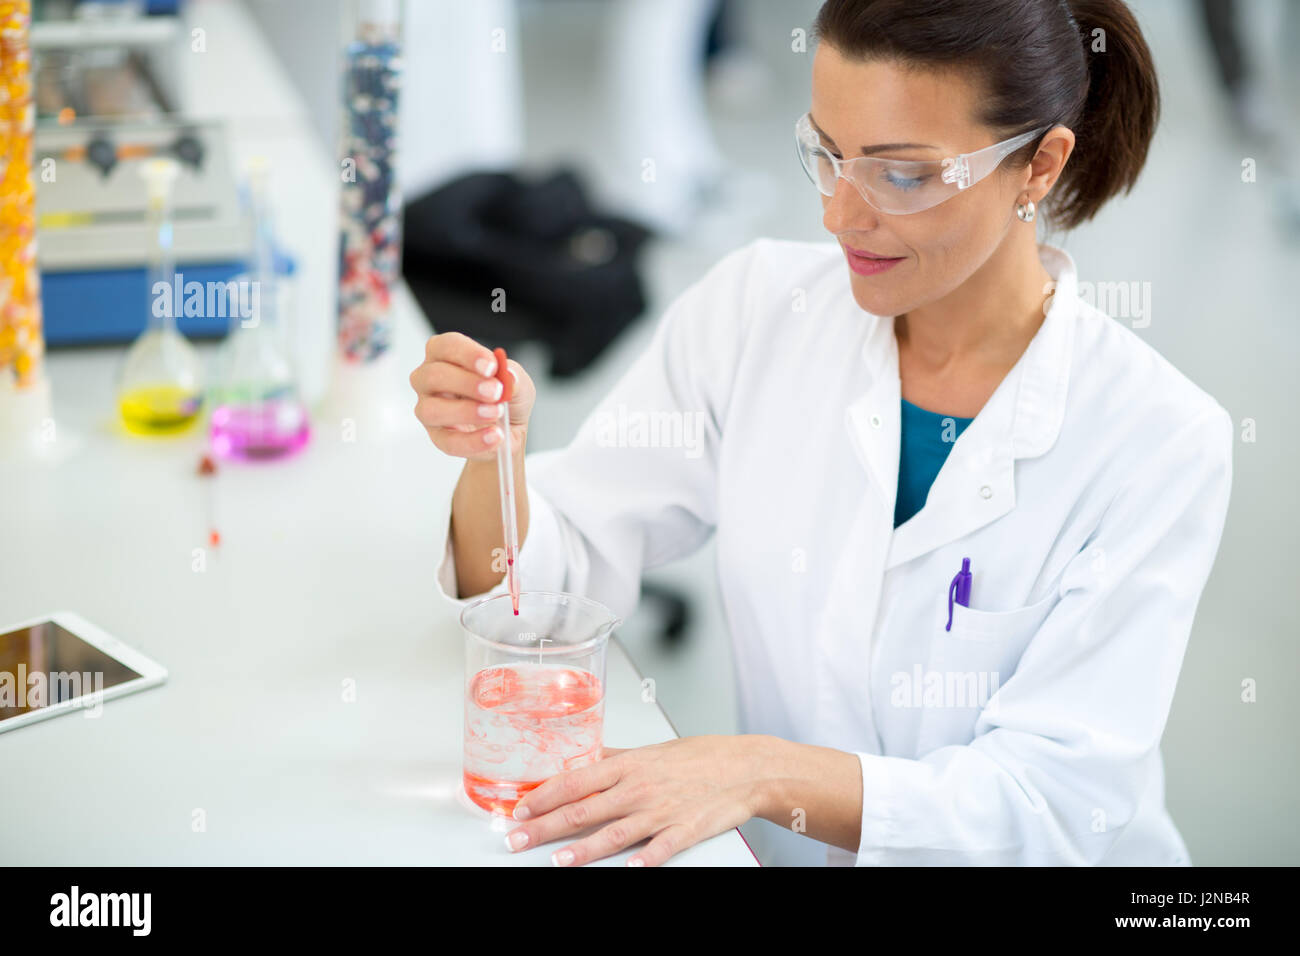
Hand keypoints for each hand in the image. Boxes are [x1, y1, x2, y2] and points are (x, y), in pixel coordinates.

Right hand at [409, 332, 534, 461]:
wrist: (509, 429)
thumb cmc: (504, 396)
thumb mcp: (518, 382)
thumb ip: (514, 377)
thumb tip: (507, 376)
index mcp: (446, 355)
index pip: (445, 346)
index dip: (467, 354)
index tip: (491, 366)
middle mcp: (429, 379)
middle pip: (433, 375)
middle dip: (466, 383)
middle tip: (495, 392)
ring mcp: (428, 408)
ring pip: (431, 410)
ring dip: (466, 411)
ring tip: (495, 413)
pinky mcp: (437, 437)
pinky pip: (447, 441)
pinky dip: (473, 441)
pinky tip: (494, 436)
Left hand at [503, 735, 766, 866]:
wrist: (745, 767)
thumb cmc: (699, 757)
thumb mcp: (652, 751)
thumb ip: (617, 759)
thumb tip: (585, 759)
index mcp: (629, 766)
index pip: (575, 781)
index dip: (543, 796)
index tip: (519, 809)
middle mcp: (639, 788)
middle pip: (584, 810)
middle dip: (546, 826)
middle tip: (518, 840)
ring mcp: (661, 811)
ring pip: (614, 833)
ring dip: (583, 849)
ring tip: (558, 861)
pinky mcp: (684, 830)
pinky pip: (661, 848)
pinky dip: (645, 860)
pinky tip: (630, 870)